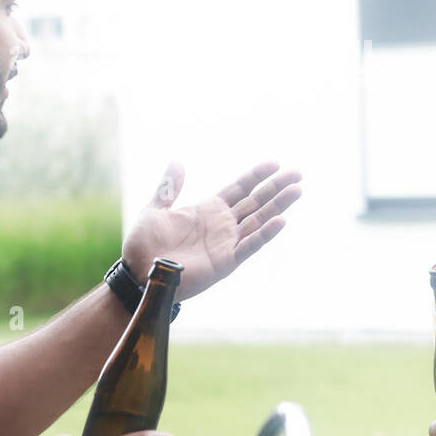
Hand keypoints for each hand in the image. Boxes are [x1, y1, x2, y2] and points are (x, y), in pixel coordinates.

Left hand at [121, 160, 301, 299]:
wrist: (138, 273)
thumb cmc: (144, 245)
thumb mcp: (155, 209)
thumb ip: (169, 188)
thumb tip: (177, 162)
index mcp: (208, 209)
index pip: (239, 188)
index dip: (256, 176)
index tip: (274, 163)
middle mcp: (222, 224)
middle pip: (256, 201)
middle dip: (276, 188)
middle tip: (297, 173)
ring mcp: (226, 243)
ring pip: (259, 220)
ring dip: (278, 206)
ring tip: (297, 190)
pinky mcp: (225, 261)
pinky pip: (249, 246)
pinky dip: (265, 234)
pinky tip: (280, 221)